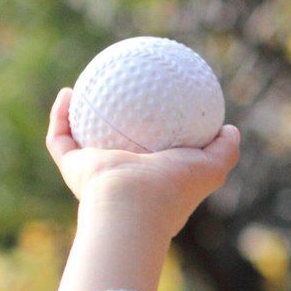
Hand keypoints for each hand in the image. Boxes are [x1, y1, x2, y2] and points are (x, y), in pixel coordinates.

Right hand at [46, 87, 239, 236]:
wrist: (134, 204)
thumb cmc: (175, 186)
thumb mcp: (212, 167)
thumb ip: (224, 149)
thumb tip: (230, 128)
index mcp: (153, 179)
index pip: (155, 154)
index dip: (157, 131)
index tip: (161, 104)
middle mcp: (123, 177)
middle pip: (116, 146)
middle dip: (116, 124)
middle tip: (121, 94)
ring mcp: (96, 174)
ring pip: (81, 140)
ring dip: (79, 116)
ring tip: (87, 86)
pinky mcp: (73, 168)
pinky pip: (60, 137)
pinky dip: (60, 116)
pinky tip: (68, 92)